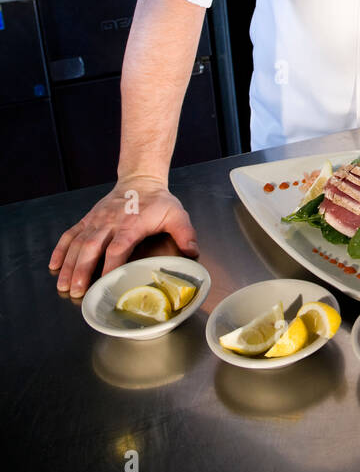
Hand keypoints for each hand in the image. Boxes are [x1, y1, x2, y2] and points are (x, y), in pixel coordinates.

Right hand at [49, 177, 198, 297]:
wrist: (139, 179)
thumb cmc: (157, 201)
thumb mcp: (176, 214)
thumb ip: (185, 233)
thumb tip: (192, 253)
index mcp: (131, 224)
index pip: (118, 247)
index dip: (110, 265)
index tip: (105, 281)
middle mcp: (110, 222)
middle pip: (92, 248)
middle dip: (82, 270)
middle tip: (77, 291)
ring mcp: (96, 221)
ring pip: (78, 243)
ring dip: (69, 265)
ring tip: (63, 285)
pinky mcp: (88, 219)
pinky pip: (71, 234)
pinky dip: (61, 250)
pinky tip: (54, 265)